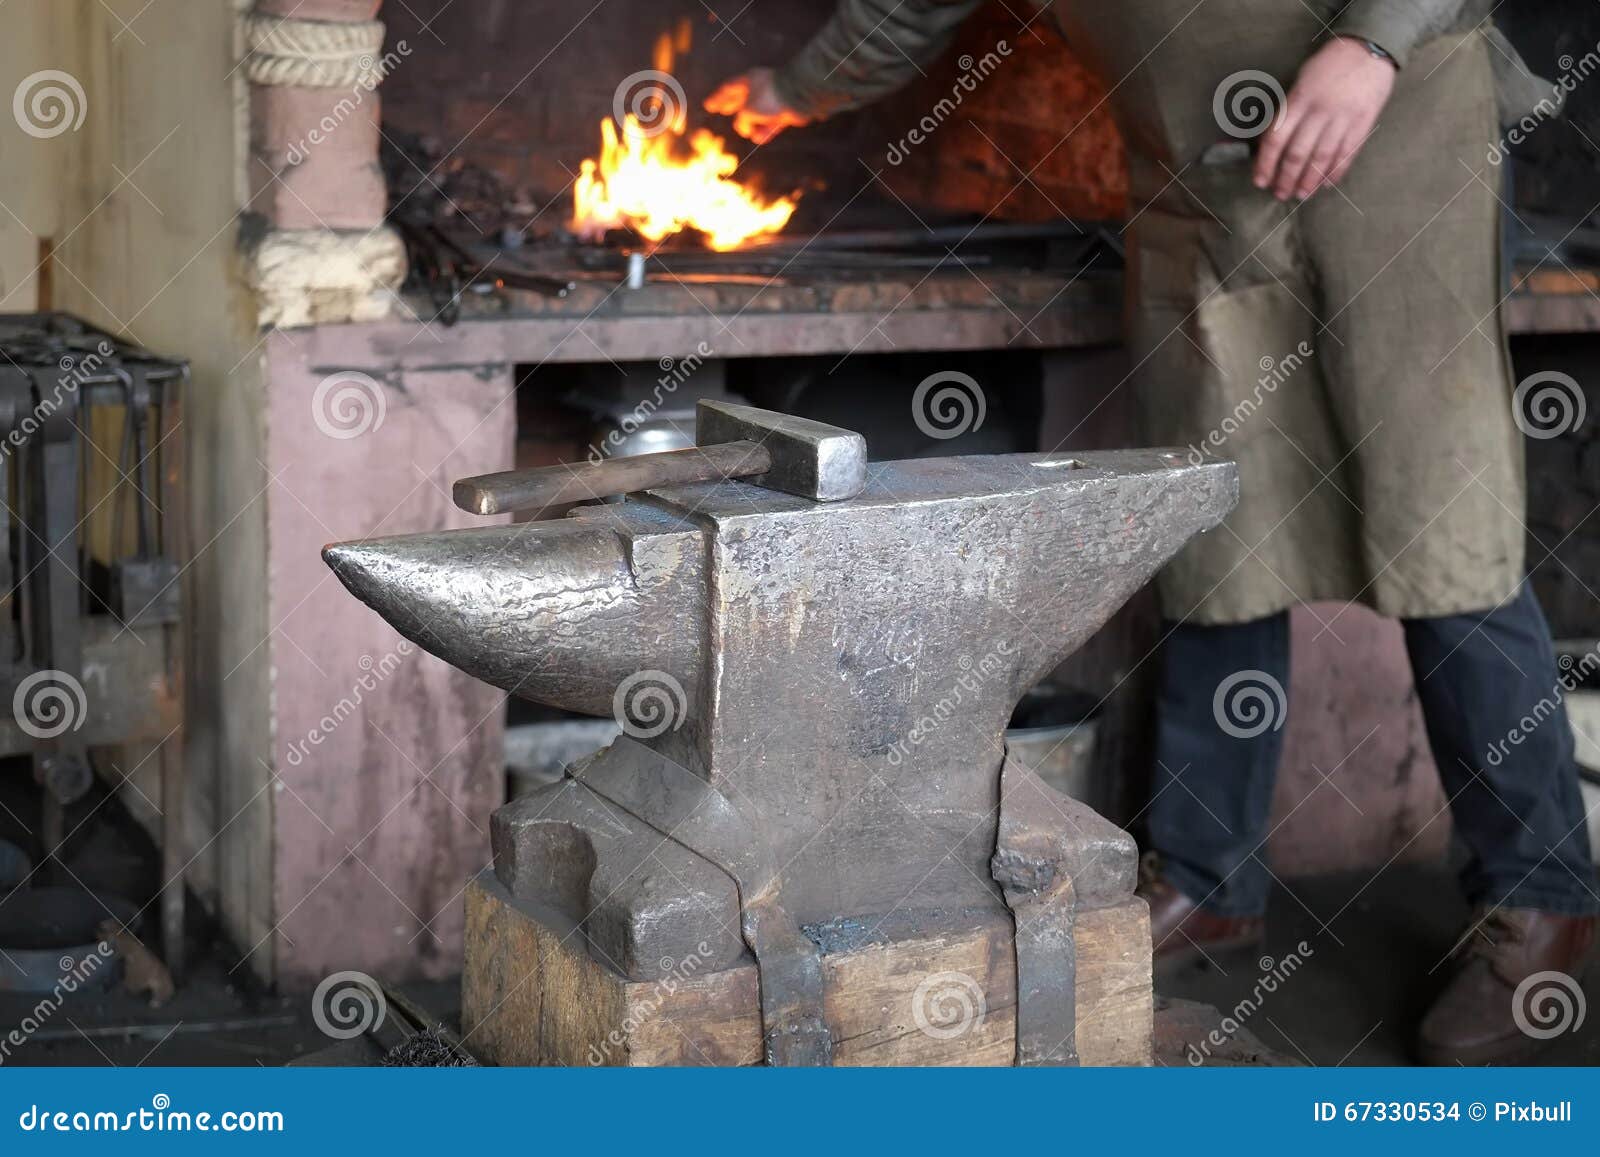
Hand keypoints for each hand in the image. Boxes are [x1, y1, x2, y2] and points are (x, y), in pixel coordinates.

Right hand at [705, 68, 809, 143]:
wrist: (798, 97)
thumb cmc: (769, 98)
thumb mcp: (747, 110)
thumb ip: (741, 120)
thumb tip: (743, 128)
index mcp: (748, 80)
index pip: (728, 89)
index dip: (717, 98)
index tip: (708, 106)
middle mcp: (760, 87)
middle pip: (741, 98)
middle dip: (731, 106)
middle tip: (720, 111)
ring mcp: (773, 98)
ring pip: (758, 112)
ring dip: (751, 124)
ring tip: (746, 132)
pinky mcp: (785, 109)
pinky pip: (771, 121)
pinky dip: (765, 130)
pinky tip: (758, 138)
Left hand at [1253, 37, 1395, 200]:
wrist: (1370, 47)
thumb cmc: (1329, 64)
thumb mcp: (1302, 80)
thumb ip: (1289, 109)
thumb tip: (1273, 142)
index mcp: (1299, 99)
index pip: (1276, 138)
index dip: (1265, 163)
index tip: (1260, 181)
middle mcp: (1319, 111)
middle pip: (1297, 153)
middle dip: (1286, 178)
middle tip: (1281, 194)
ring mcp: (1343, 118)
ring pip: (1322, 158)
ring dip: (1309, 181)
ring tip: (1301, 195)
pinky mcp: (1363, 122)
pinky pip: (1347, 154)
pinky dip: (1335, 172)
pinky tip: (1326, 184)